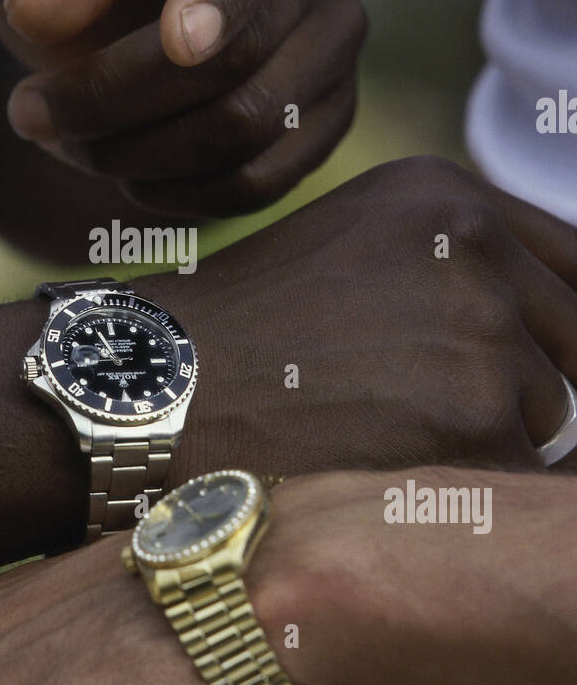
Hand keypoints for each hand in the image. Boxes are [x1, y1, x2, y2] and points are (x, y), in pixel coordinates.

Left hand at [0, 0, 365, 216]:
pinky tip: (128, 177)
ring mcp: (337, 35)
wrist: (117, 12)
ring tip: (70, 144)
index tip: (180, 45)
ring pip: (252, 126)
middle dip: (120, 102)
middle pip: (240, 55)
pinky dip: (185, 195)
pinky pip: (264, 179)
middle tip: (32, 115)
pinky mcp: (331, 111)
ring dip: (143, 156)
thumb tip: (53, 2)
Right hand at [138, 156, 576, 479]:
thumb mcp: (347, 248)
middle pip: (571, 341)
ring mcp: (481, 329)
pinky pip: (517, 476)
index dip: (560, 322)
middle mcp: (476, 245)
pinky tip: (379, 472)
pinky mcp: (475, 418)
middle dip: (523, 383)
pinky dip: (463, 488)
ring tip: (377, 435)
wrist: (150, 390)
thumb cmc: (237, 333)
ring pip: (546, 413)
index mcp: (448, 195)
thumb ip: (449, 262)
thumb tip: (548, 322)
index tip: (542, 356)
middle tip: (433, 411)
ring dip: (487, 438)